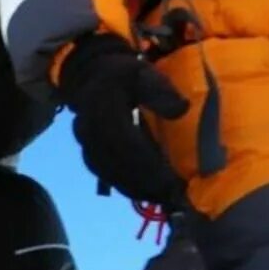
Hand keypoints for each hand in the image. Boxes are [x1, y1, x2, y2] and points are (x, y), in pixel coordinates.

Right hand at [55, 33, 189, 204]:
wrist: (90, 76)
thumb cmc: (122, 74)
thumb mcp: (142, 72)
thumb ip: (160, 89)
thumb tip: (182, 109)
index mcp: (102, 110)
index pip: (126, 143)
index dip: (149, 164)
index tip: (173, 178)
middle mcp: (89, 131)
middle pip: (118, 165)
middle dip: (147, 183)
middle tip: (175, 195)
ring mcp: (86, 145)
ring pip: (111, 174)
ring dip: (138, 189)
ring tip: (165, 198)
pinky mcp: (89, 154)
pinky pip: (107, 176)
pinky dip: (128, 187)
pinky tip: (147, 193)